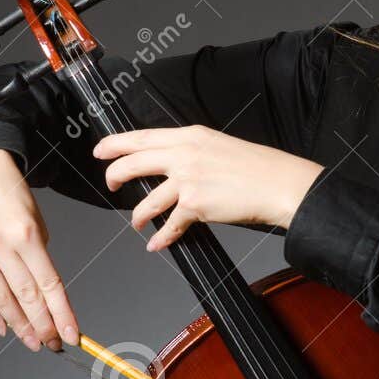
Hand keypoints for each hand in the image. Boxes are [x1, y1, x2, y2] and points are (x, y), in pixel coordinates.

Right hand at [0, 148, 78, 350]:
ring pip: (0, 300)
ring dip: (18, 326)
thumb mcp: (36, 221)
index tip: (71, 334)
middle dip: (42, 325)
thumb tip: (44, 298)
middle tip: (52, 343)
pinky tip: (3, 328)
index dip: (61, 314)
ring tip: (32, 341)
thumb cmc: (10, 194)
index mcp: (25, 233)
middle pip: (25, 297)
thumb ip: (39, 258)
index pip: (49, 284)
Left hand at [93, 125, 323, 251]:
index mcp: (190, 135)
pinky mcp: (195, 204)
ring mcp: (188, 179)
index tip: (100, 150)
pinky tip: (156, 243)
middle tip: (111, 185)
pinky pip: (169, 225)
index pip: (142, 137)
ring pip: (147, 200)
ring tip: (137, 222)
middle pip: (134, 163)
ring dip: (138, 215)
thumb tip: (168, 166)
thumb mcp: (217, 146)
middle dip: (115, 176)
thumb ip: (190, 152)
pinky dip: (161, 237)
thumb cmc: (255, 167)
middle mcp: (184, 154)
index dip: (116, 144)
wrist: (278, 183)